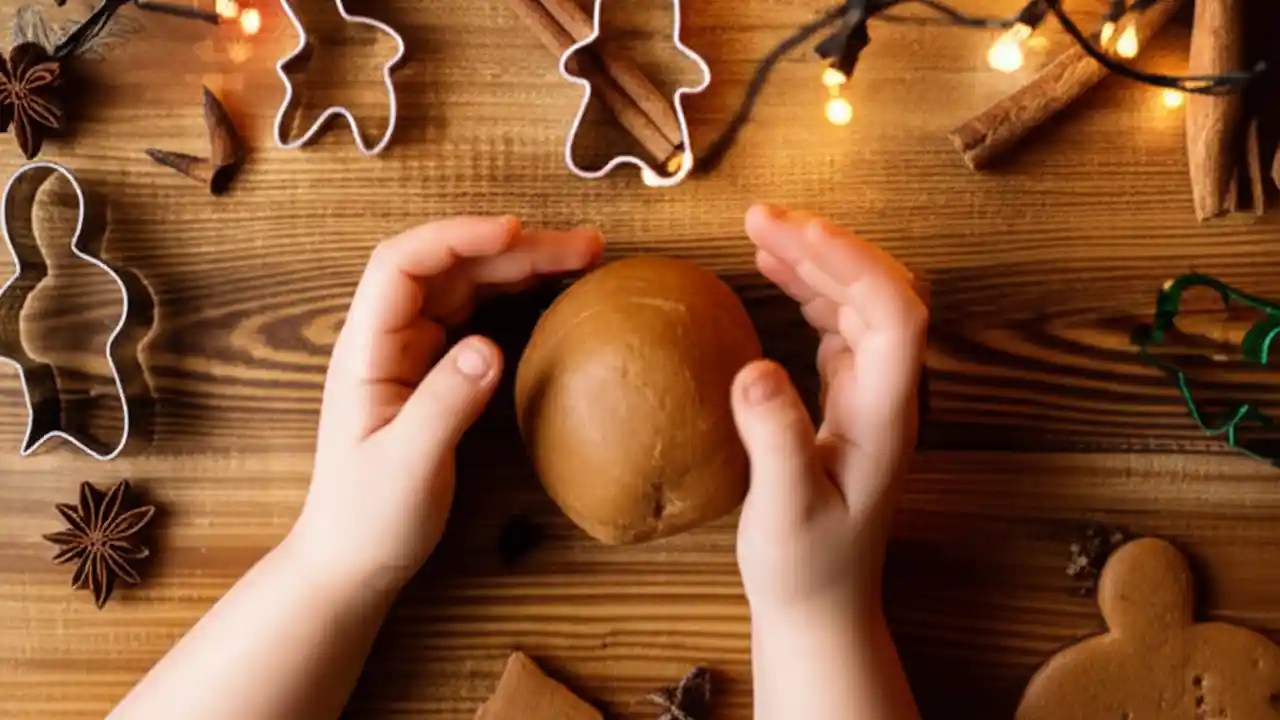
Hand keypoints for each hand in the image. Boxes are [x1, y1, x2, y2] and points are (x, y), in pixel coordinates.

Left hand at [290, 216, 602, 592]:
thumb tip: (492, 346)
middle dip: (513, 247)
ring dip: (522, 266)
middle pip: (448, 266)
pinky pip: (478, 315)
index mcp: (366, 349)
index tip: (515, 232)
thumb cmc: (367, 519)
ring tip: (584, 258)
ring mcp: (412, 352)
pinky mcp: (436, 371)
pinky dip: (518, 297)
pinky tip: (553, 294)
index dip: (457, 237)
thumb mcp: (407, 467)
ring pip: (467, 285)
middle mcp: (388, 338)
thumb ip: (445, 405)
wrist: (351, 560)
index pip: (403, 265)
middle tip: (585, 247)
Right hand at [732, 204, 926, 617]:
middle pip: (878, 292)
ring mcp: (870, 394)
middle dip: (825, 245)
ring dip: (815, 260)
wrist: (820, 606)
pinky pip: (837, 324)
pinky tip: (775, 272)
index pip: (893, 313)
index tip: (793, 232)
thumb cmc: (806, 568)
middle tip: (759, 216)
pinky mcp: (846, 399)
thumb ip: (773, 440)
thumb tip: (753, 367)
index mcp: (884, 415)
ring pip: (858, 301)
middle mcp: (887, 394)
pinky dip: (807, 288)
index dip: (851, 263)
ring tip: (759, 229)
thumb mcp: (783, 512)